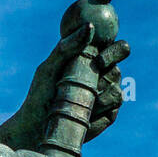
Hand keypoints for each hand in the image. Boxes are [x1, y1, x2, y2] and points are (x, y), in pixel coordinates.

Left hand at [4, 15, 128, 152]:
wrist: (36, 128)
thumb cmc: (40, 94)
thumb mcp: (49, 69)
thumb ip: (66, 48)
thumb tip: (89, 28)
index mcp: (90, 56)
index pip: (109, 38)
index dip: (111, 30)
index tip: (104, 36)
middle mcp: (104, 71)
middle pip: (120, 53)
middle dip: (111, 56)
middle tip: (97, 63)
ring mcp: (109, 90)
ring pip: (116, 81)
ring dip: (98, 88)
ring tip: (74, 98)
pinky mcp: (110, 112)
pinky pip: (114, 104)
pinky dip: (98, 107)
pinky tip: (83, 113)